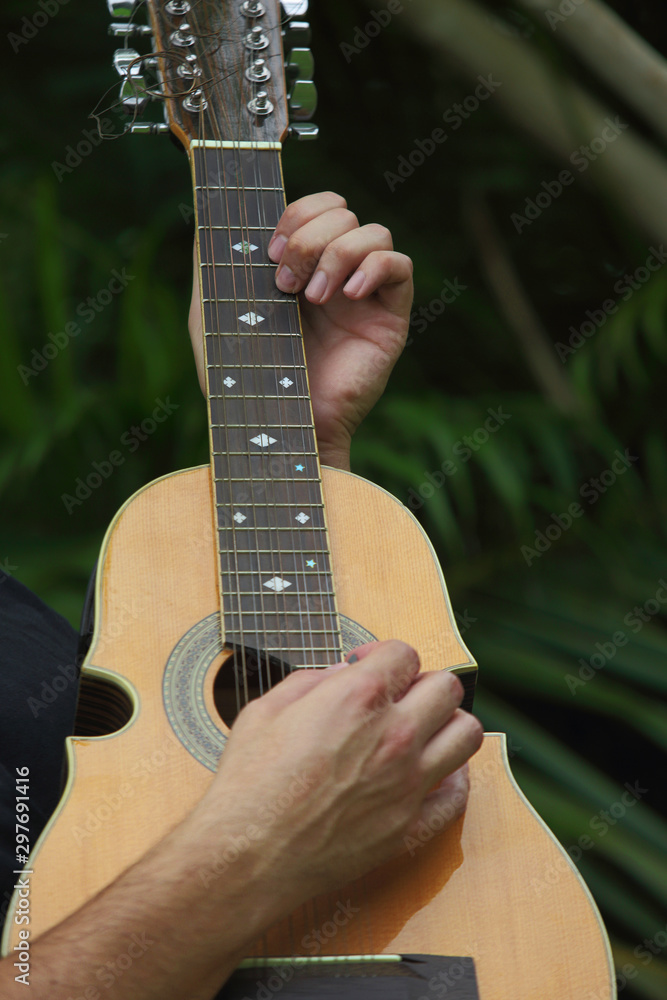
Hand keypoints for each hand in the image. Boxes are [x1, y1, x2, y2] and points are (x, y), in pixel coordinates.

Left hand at [188, 193, 412, 469]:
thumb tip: (209, 214)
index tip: (270, 252)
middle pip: (344, 212)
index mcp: (301, 264)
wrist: (282, 428)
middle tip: (286, 283)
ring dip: (338, 254)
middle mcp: (336, 273)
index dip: (297, 213)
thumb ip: (212, 265)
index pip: (317, 206)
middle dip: (310, 238)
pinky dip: (374, 267)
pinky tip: (348, 296)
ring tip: (313, 299)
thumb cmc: (245, 379)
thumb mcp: (213, 314)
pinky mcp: (390, 317)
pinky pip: (401, 265)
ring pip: (373, 231)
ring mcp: (366, 294)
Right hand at [192, 641, 482, 915]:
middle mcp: (394, 734)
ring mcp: (408, 782)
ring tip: (422, 730)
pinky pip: (457, 794)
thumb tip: (340, 674)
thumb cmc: (248, 784)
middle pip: (447, 687)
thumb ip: (311, 681)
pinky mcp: (410, 826)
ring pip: (468, 734)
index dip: (383, 655)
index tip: (367, 667)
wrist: (247, 857)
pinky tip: (428, 773)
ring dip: (448, 724)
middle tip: (398, 697)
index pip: (405, 653)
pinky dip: (450, 778)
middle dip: (422, 682)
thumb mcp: (266, 709)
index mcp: (358, 697)